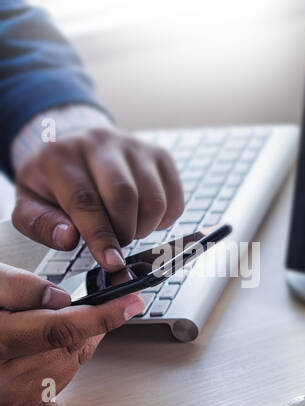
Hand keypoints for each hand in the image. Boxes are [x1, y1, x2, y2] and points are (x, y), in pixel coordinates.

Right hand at [0, 263, 141, 405]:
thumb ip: (17, 286)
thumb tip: (59, 297)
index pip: (60, 328)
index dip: (101, 314)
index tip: (132, 302)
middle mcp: (6, 377)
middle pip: (71, 342)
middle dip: (84, 319)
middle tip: (74, 302)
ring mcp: (17, 394)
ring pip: (72, 358)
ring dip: (69, 337)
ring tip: (37, 324)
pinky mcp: (26, 404)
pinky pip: (61, 373)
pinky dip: (59, 354)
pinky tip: (36, 345)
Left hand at [11, 127, 183, 270]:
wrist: (73, 144)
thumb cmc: (53, 179)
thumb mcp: (29, 202)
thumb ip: (41, 224)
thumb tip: (68, 238)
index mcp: (60, 155)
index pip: (85, 200)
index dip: (101, 236)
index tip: (111, 262)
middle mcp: (99, 143)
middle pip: (125, 195)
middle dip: (125, 231)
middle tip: (116, 243)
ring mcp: (134, 146)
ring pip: (154, 199)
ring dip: (145, 227)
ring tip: (127, 228)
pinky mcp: (159, 155)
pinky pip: (174, 199)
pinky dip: (163, 220)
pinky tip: (142, 217)